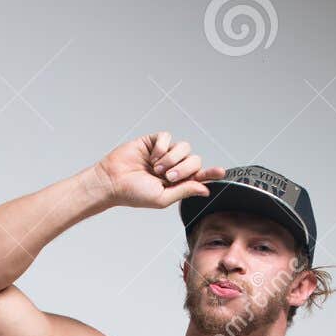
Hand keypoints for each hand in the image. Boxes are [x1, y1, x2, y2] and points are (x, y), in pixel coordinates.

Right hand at [92, 132, 224, 210]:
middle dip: (183, 168)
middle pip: (194, 160)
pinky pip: (168, 137)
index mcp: (177, 183)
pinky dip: (161, 147)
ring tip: (156, 168)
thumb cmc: (134, 194)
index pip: (199, 176)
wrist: (114, 181)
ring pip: (183, 147)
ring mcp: (165, 153)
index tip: (221, 172)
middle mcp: (173, 167)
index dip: (210, 173)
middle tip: (168, 177)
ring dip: (171, 159)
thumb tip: (205, 189)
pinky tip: (151, 156)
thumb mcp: (162, 198)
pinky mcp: (155, 141)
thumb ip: (184, 191)